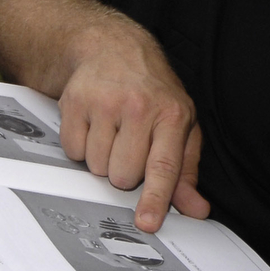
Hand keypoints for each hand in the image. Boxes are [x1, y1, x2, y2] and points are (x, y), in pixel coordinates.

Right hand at [57, 22, 211, 231]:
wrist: (113, 48)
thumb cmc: (152, 92)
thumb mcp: (181, 126)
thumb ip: (186, 172)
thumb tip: (195, 209)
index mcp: (172, 115)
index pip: (164, 166)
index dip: (156, 198)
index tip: (147, 222)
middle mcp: (139, 106)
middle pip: (124, 175)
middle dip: (124, 173)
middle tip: (130, 148)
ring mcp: (104, 103)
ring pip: (96, 167)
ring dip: (102, 160)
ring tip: (112, 132)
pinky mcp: (75, 101)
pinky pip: (73, 151)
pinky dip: (81, 146)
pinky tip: (94, 125)